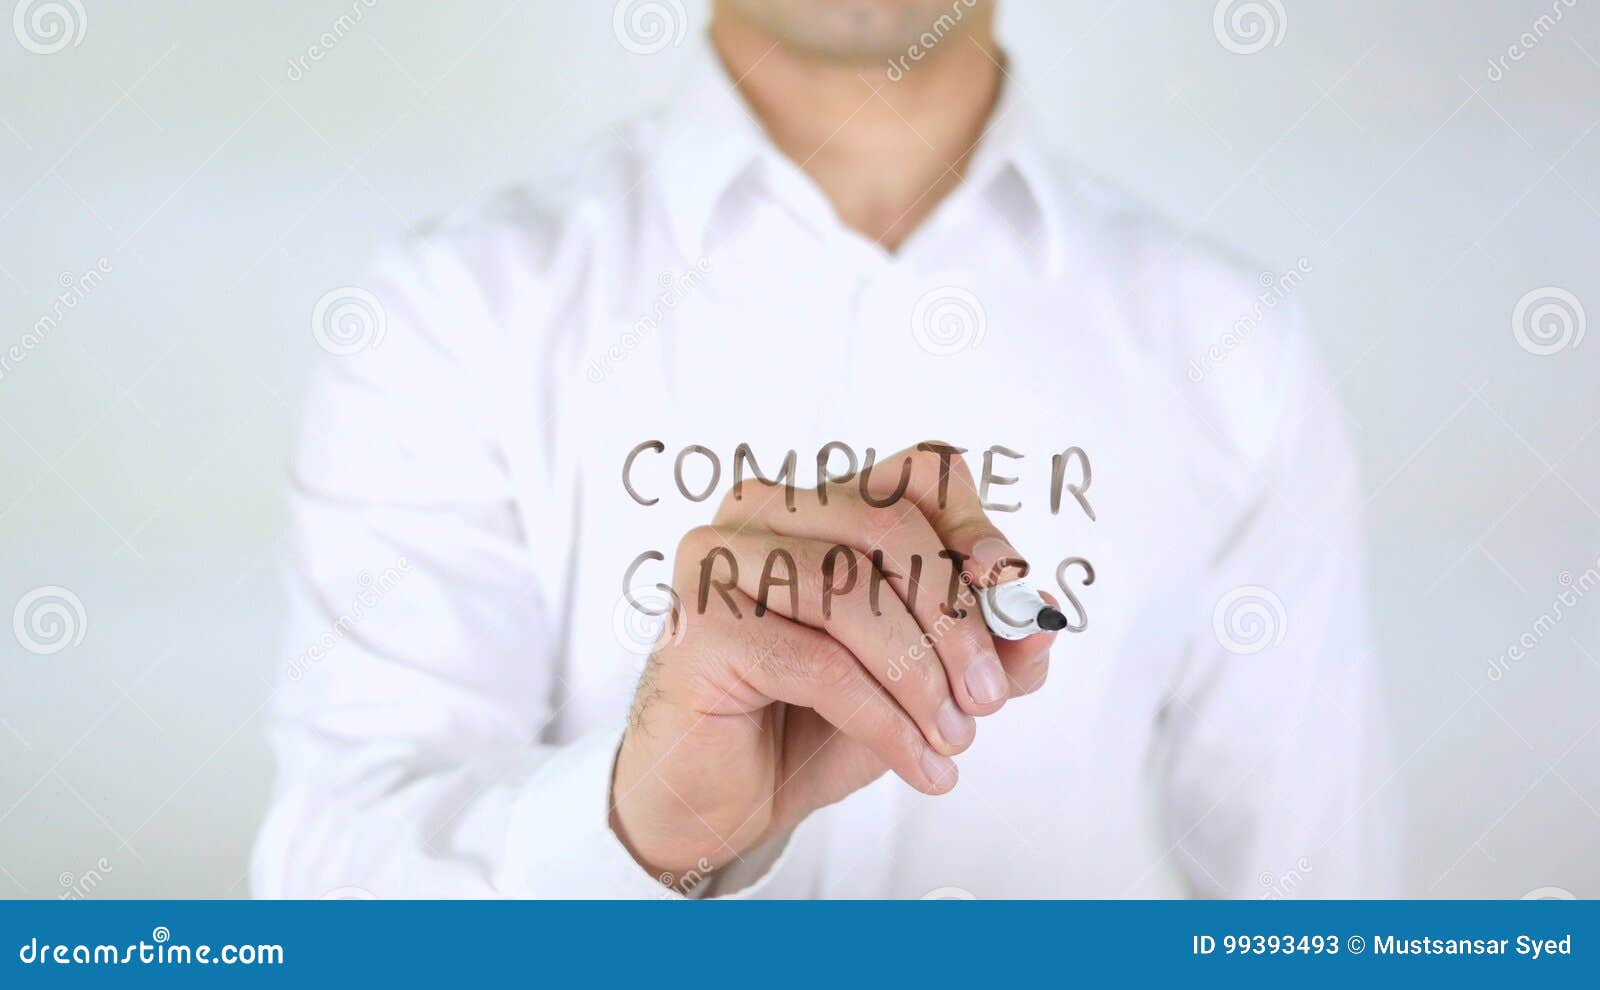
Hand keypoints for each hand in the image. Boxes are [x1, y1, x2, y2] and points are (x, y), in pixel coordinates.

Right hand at [609, 442, 1059, 879]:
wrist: (720, 799)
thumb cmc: (812, 723)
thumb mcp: (920, 683)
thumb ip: (985, 649)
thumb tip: (1042, 621)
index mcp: (818, 505)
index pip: (916, 474)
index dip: (973, 527)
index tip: (1012, 599)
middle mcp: (762, 512)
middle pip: (889, 526)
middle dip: (955, 620)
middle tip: (988, 698)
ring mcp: (720, 560)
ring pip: (851, 593)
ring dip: (920, 677)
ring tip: (953, 739)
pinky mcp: (701, 625)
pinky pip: (818, 662)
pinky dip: (883, 719)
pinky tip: (918, 763)